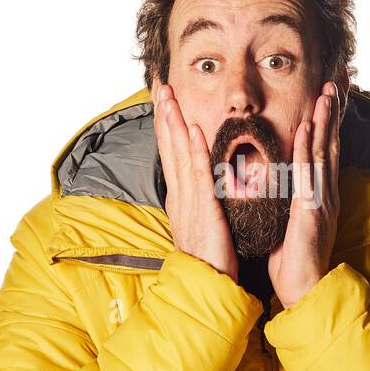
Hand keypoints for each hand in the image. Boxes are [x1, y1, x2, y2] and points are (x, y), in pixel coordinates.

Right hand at [152, 83, 238, 281]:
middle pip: (169, 147)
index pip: (172, 152)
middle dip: (164, 114)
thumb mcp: (203, 223)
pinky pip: (199, 177)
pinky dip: (195, 152)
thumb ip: (202, 200)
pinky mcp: (203, 211)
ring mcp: (189, 202)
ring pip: (179, 155)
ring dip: (174, 124)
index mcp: (181, 197)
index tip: (164, 98)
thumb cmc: (209, 259)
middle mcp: (180, 195)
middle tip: (159, 83)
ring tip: (170, 96)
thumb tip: (203, 182)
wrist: (206, 287)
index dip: (167, 124)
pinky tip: (193, 131)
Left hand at [268, 80, 341, 308]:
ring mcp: (321, 201)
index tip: (329, 95)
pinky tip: (308, 129)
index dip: (328, 121)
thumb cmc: (292, 260)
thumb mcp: (288, 222)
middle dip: (334, 111)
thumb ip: (286, 199)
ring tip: (327, 93)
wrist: (303, 289)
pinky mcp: (311, 211)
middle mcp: (325, 193)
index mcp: (319, 194)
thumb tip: (274, 180)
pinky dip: (308, 150)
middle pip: (331, 143)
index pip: (325, 150)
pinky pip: (308, 175)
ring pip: (323, 153)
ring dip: (325, 121)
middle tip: (337, 80)